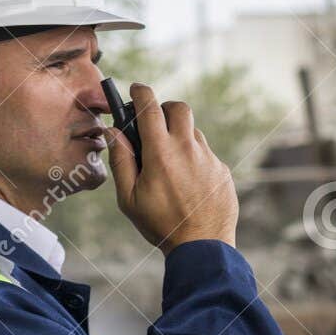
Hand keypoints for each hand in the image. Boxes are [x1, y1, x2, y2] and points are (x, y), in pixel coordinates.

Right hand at [107, 83, 238, 251]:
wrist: (203, 246)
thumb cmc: (161, 224)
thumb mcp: (129, 198)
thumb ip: (121, 160)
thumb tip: (113, 132)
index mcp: (161, 153)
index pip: (150, 108)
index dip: (140, 93)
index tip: (135, 88)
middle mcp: (189, 149)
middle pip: (179, 108)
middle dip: (165, 108)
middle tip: (154, 123)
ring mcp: (209, 158)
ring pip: (194, 132)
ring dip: (180, 136)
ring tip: (169, 163)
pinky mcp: (222, 170)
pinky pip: (206, 154)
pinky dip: (194, 158)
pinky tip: (187, 182)